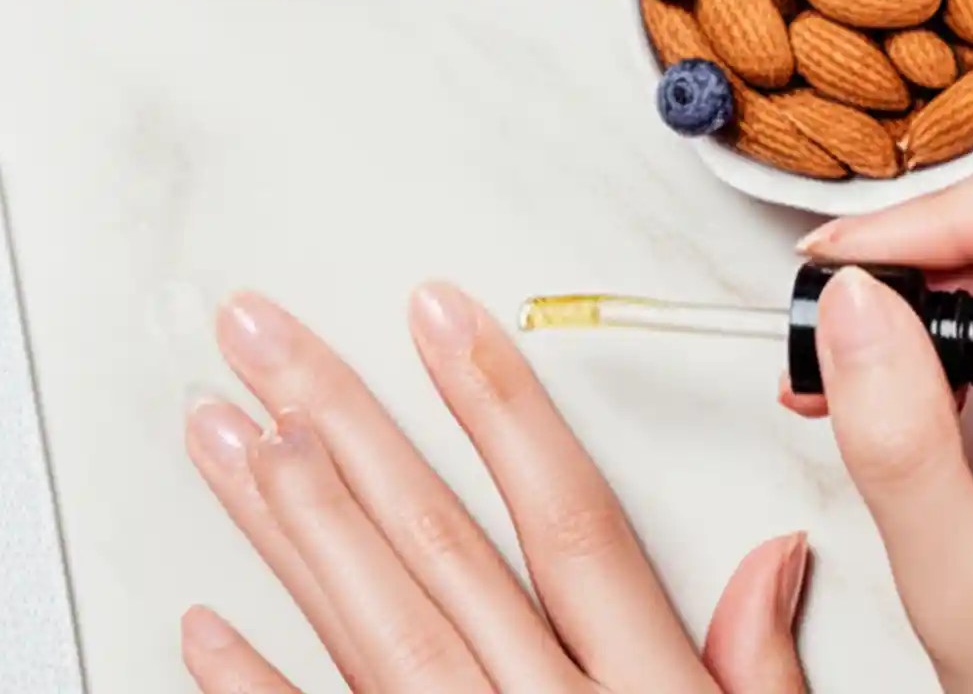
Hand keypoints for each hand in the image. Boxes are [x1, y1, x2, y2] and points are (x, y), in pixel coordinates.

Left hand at [182, 284, 808, 692]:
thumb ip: (757, 670)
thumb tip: (771, 563)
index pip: (563, 519)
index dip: (499, 407)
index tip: (437, 315)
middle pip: (435, 548)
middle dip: (345, 427)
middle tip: (265, 341)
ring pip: (372, 626)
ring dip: (291, 526)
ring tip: (224, 433)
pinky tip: (200, 628)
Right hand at [782, 110, 972, 692]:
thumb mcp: (963, 574)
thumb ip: (897, 438)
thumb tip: (850, 305)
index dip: (970, 207)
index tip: (863, 259)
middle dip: (936, 246)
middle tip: (843, 299)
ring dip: (932, 285)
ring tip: (851, 350)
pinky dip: (949, 323)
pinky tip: (898, 368)